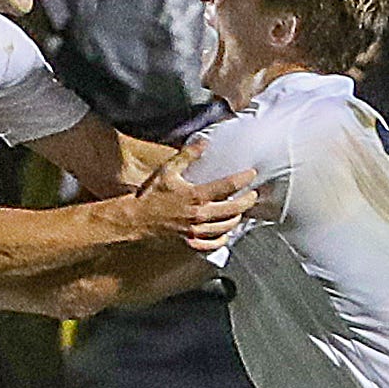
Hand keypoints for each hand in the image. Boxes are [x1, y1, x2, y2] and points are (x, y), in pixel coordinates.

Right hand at [133, 145, 257, 254]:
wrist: (135, 219)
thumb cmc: (151, 195)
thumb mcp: (168, 170)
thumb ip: (187, 156)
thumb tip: (204, 143)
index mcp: (196, 195)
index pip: (228, 186)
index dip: (244, 179)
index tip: (252, 174)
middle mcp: (199, 215)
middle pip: (234, 209)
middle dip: (247, 201)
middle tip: (253, 195)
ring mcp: (196, 232)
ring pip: (227, 227)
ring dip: (237, 218)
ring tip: (241, 211)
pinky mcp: (190, 243)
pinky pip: (214, 244)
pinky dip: (223, 238)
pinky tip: (226, 233)